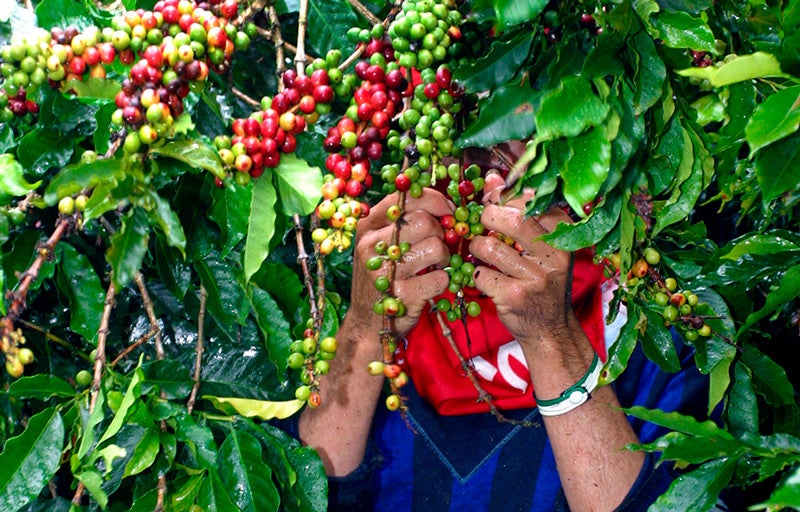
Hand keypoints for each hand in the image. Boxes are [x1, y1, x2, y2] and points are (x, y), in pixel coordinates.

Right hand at [349, 188, 452, 337]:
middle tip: (439, 246)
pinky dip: (443, 281)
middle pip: (425, 221)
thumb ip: (404, 221)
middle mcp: (371, 245)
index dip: (434, 201)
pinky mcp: (401, 295)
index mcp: (368, 226)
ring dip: (445, 257)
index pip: (406, 197)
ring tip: (434, 265)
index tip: (447, 211)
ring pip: (437, 247)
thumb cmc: (382, 275)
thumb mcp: (380, 243)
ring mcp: (384, 271)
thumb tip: (446, 207)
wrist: (367, 322)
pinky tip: (430, 285)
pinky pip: (441, 277)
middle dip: (441, 233)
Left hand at [469, 176, 574, 344]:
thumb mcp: (538, 243)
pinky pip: (480, 273)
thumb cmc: (540, 279)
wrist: (549, 328)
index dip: (503, 196)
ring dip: (476, 247)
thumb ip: (516, 209)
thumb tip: (491, 178)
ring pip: (489, 246)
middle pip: (509, 218)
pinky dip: (476, 274)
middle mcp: (554, 254)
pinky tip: (485, 277)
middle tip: (482, 225)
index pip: (530, 199)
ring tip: (480, 252)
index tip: (492, 201)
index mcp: (563, 234)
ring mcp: (535, 277)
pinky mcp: (515, 296)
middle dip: (486, 217)